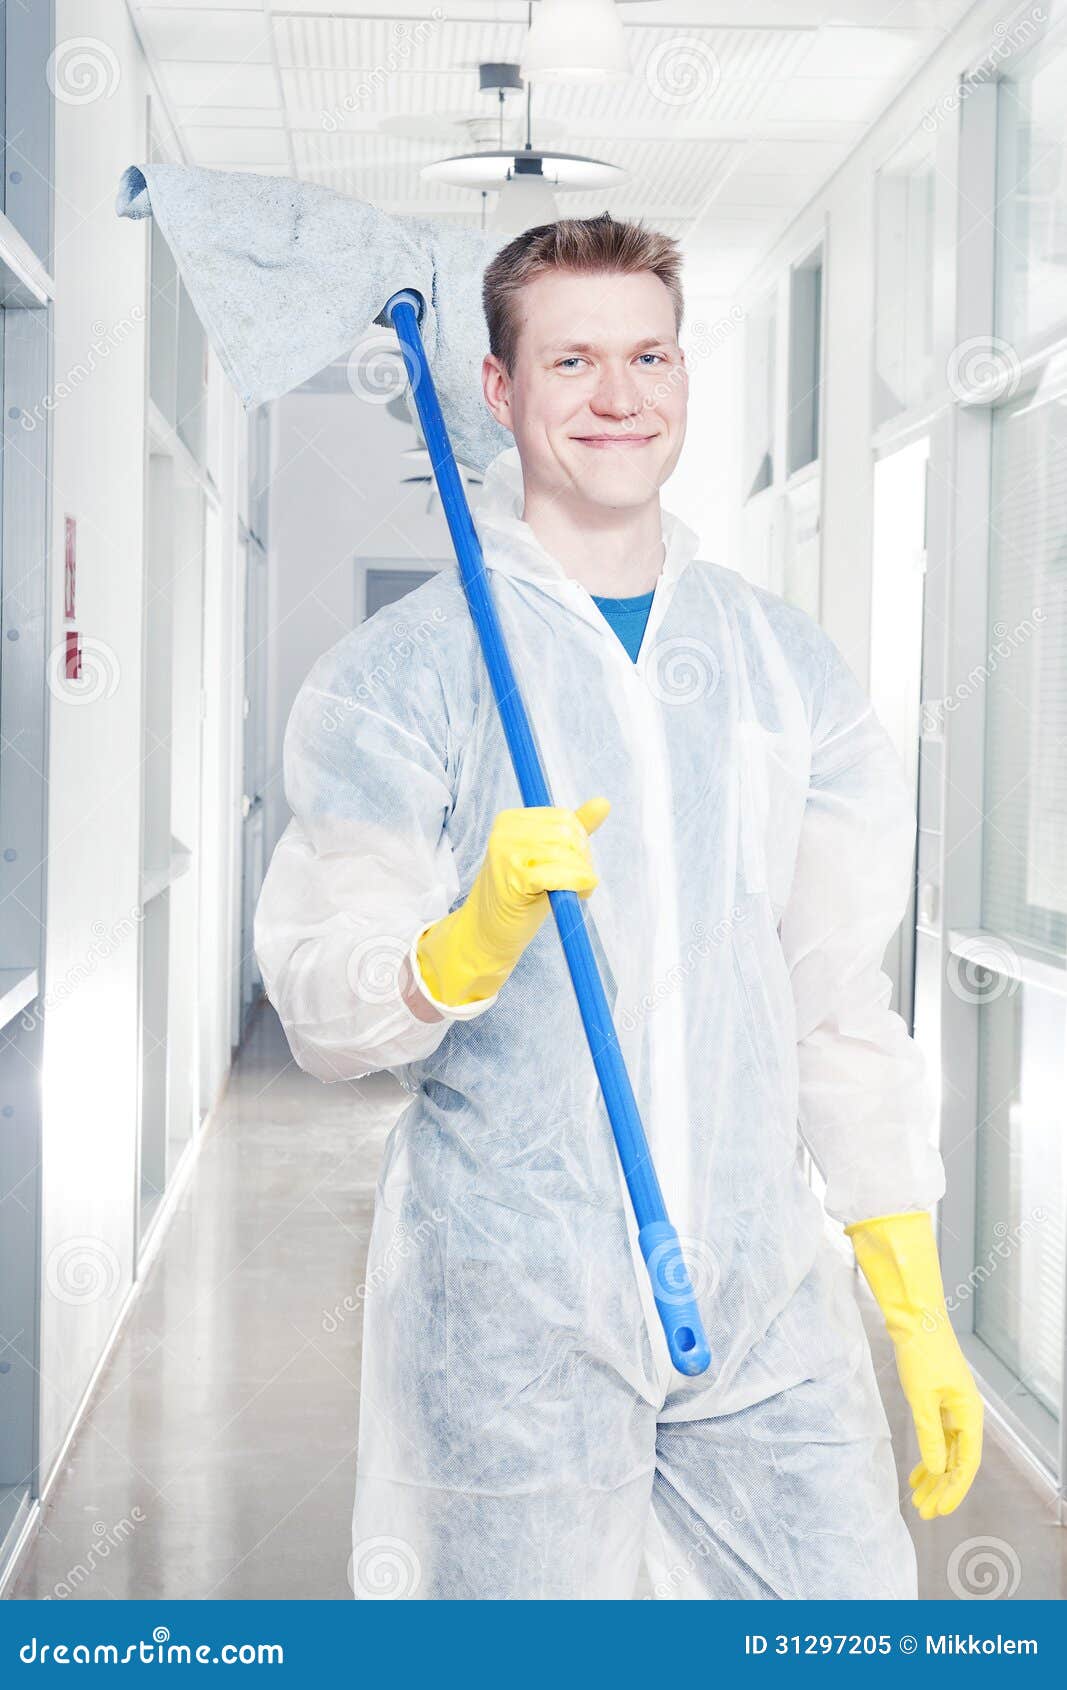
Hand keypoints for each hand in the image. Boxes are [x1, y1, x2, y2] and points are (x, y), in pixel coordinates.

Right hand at [416, 798, 609, 1006]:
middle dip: (583, 860)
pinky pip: (559, 875)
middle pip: (568, 834)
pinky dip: (576, 885)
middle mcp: (505, 830)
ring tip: (576, 892)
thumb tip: (604, 803)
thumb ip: (574, 830)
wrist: (488, 932)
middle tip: (580, 882)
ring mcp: (505, 853)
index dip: (581, 845)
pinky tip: (577, 896)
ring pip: (566, 853)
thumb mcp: (548, 857)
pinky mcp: (512, 878)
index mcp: (511, 820)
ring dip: (582, 876)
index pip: (565, 818)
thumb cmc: (521, 896)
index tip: (576, 867)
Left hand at [846, 1210, 982, 1518]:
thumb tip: (937, 1468)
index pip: (966, 1463)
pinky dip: (927, 1455)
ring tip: (917, 1499)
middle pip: (956, 1461)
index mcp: (969, 1414)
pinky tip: (916, 1472)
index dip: (954, 1489)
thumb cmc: (921, 1353)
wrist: (915, 1318)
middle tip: (923, 1512)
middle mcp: (964, 1414)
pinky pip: (936, 1437)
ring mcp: (951, 1407)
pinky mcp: (936, 1399)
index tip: (939, 1510)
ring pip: (946, 1451)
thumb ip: (929, 1435)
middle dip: (941, 1488)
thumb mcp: (922, 1398)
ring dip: (933, 1475)